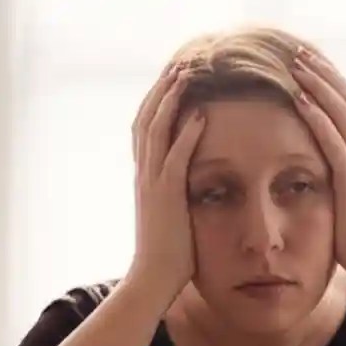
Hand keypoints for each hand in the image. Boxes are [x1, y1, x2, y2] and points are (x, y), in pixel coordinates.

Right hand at [127, 62, 205, 305]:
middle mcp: (144, 175)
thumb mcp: (170, 216)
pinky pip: (176, 159)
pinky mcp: (165, 199)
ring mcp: (152, 185)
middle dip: (162, 90)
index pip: (146, 129)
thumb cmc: (168, 256)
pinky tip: (201, 116)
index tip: (173, 79)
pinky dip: (187, 135)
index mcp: (145, 177)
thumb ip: (175, 195)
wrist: (151, 281)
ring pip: (156, 131)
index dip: (157, 101)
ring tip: (188, 76)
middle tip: (179, 64)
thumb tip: (189, 184)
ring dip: (172, 101)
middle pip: (147, 119)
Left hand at [289, 49, 345, 283]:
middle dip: (323, 73)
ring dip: (318, 84)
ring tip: (296, 64)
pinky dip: (316, 116)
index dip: (331, 82)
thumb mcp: (344, 200)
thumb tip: (314, 172)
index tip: (309, 64)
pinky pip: (333, 140)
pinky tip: (300, 99)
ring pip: (341, 112)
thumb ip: (334, 180)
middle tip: (299, 51)